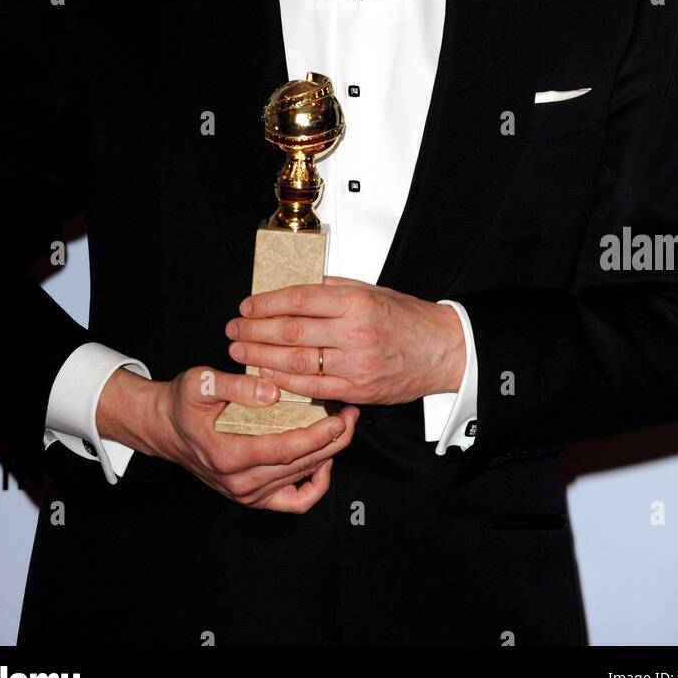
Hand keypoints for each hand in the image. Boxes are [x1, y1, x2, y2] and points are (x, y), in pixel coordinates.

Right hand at [96, 364, 359, 512]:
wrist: (165, 427)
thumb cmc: (183, 403)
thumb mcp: (202, 383)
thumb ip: (238, 387)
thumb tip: (274, 393)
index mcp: (228, 456)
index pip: (286, 450)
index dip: (319, 435)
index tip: (341, 418)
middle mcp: (240, 482)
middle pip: (301, 465)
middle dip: (333, 440)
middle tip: (350, 414)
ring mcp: (247, 494)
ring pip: (301, 480)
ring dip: (327, 455)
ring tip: (341, 428)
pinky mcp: (252, 497)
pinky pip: (293, 501)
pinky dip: (314, 485)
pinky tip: (322, 461)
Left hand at [224, 277, 465, 405]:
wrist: (443, 350)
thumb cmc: (407, 319)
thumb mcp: (371, 290)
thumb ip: (332, 289)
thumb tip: (294, 286)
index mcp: (357, 302)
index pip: (299, 300)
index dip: (266, 303)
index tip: (247, 305)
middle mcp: (354, 333)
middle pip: (291, 332)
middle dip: (254, 331)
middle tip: (234, 329)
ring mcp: (355, 364)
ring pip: (296, 362)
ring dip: (261, 357)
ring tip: (241, 352)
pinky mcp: (357, 390)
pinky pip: (312, 387)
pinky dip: (284, 381)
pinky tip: (267, 374)